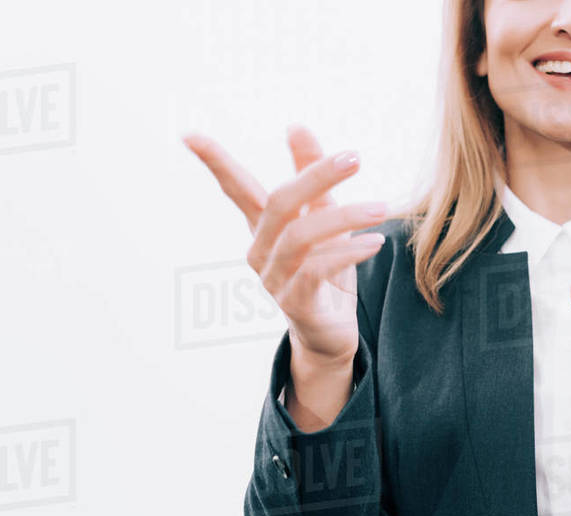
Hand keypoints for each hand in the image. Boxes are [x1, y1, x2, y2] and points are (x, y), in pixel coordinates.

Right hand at [181, 124, 387, 369]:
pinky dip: (348, 253)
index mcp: (263, 228)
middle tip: (354, 158)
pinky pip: (317, 271)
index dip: (215, 162)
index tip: (188, 134)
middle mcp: (260, 251)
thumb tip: (296, 126)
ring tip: (382, 208)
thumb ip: (312, 178)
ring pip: (300, 237)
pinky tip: (374, 242)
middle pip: (278, 203)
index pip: (237, 189)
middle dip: (315, 176)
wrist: (331, 333)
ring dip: (345, 218)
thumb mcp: (323, 218)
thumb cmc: (325, 271)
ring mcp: (273, 279)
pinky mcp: (294, 304)